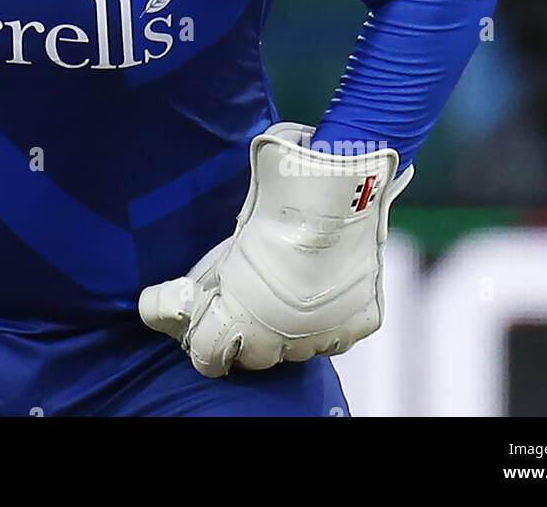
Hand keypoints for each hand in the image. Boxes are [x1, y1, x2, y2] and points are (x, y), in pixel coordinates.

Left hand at [139, 122, 412, 376]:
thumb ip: (211, 285)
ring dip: (287, 330)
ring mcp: (325, 335)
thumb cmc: (272, 210)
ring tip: (288, 291)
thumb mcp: (228, 250)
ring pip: (296, 349)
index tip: (206, 319)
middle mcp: (285, 340)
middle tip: (247, 301)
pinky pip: (335, 336)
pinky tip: (321, 290)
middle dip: (245, 335)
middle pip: (255, 357)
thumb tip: (186, 303)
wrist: (334, 189)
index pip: (209, 358)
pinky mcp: (359, 324)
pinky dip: (326, 321)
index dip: (204, 338)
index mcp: (242, 321)